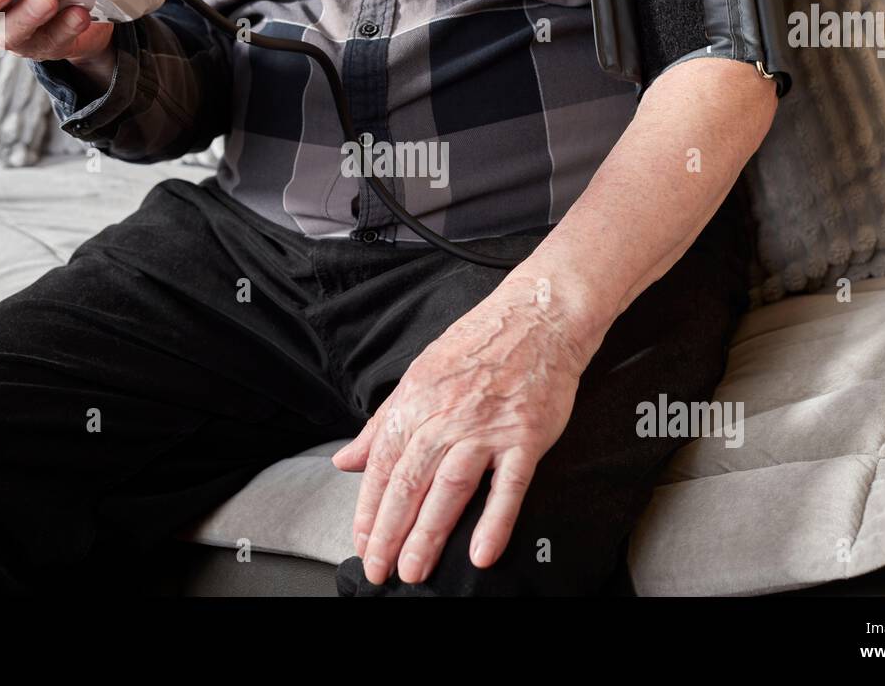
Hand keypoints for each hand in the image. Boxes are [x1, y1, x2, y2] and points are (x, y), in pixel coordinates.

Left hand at [331, 278, 599, 585]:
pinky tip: (480, 551)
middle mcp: (446, 416)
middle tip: (380, 568)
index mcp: (416, 401)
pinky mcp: (525, 436)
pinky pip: (508, 486)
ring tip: (415, 569)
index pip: (382, 465)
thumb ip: (382, 423)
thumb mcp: (419, 374)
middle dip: (390, 533)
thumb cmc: (480, 343)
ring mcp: (487, 427)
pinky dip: (494, 521)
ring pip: (449, 488)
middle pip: (409, 483)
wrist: (537, 316)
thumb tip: (347, 460)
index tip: (363, 542)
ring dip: (429, 534)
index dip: (369, 509)